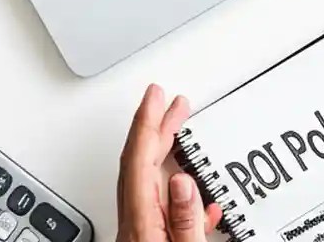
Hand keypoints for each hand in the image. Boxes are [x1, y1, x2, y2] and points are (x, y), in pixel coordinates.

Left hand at [117, 85, 222, 241]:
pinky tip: (189, 186)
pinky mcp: (145, 241)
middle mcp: (133, 227)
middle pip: (139, 165)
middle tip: (168, 101)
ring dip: (160, 150)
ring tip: (174, 127)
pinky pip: (154, 204)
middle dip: (153, 126)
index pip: (139, 161)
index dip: (147, 122)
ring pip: (144, 181)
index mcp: (140, 225)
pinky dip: (170, 185)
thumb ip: (185, 220)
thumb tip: (182, 181)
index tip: (155, 96)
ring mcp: (137, 234)